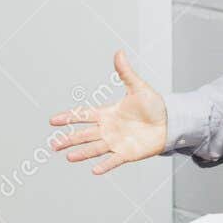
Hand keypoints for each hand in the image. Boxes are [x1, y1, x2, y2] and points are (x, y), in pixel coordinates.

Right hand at [48, 50, 168, 173]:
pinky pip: (113, 160)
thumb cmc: (153, 106)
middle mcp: (108, 129)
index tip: (53, 121)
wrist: (169, 123)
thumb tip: (119, 52)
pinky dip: (104, 165)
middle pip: (84, 135)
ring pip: (94, 148)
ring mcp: (116, 142)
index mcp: (107, 113)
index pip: (83, 115)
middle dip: (69, 139)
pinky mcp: (126, 153)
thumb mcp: (138, 87)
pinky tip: (94, 170)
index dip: (68, 117)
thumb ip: (125, 72)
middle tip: (54, 144)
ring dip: (82, 153)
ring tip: (69, 157)